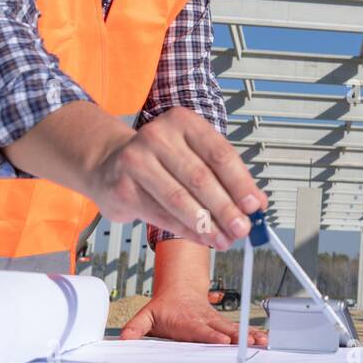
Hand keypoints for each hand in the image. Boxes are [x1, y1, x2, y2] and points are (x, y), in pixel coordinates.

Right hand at [88, 107, 267, 251]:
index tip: (254, 205)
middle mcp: (158, 137)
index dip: (240, 182)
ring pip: (179, 199)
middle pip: (200, 178)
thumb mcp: (193, 154)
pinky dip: (186, 230)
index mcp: (183, 123)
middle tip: (242, 228)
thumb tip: (255, 203)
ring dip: (206, 225)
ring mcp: (136, 161)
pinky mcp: (123, 189)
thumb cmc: (160, 159)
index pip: (219, 154)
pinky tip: (202, 238)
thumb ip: (224, 175)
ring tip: (225, 239)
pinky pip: (161, 215)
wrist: (108, 163)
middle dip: (225, 208)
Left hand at [120, 290, 268, 345]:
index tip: (222, 341)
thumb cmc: (165, 307)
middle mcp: (204, 320)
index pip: (200, 330)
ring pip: (234, 328)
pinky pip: (239, 329)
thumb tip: (123, 340)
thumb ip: (136, 327)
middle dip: (237, 336)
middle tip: (250, 342)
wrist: (180, 289)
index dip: (211, 335)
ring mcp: (215, 321)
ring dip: (248, 335)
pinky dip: (252, 333)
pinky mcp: (223, 323)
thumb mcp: (147, 315)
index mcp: (187, 320)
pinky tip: (264, 339)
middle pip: (222, 329)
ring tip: (262, 341)